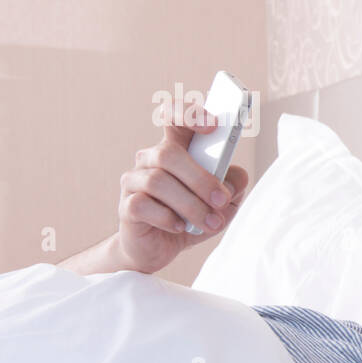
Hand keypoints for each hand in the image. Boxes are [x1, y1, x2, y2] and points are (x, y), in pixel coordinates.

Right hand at [115, 99, 250, 273]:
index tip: (213, 126)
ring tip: (210, 223)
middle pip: (169, 153)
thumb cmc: (193, 217)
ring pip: (158, 181)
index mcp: (177, 149)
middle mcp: (151, 159)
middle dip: (201, 178)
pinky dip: (167, 217)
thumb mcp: (225, 202)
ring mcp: (135, 181)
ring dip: (190, 204)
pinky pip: (142, 204)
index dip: (190, 114)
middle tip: (221, 200)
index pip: (174, 116)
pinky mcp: (127, 206)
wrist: (162, 248)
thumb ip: (233, 185)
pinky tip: (180, 227)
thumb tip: (232, 180)